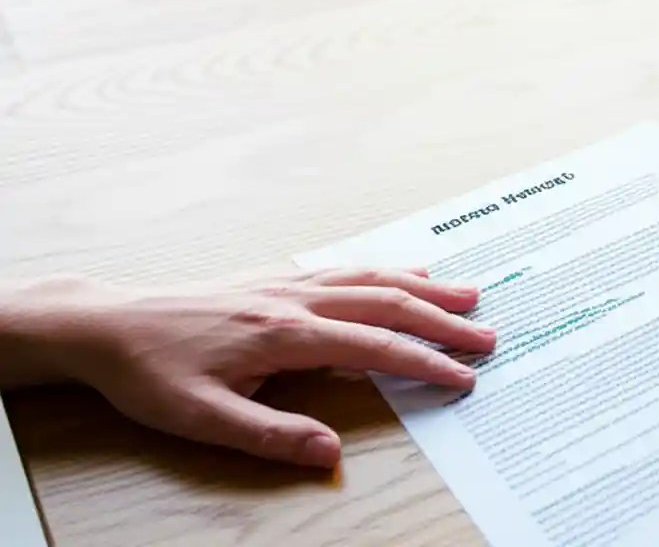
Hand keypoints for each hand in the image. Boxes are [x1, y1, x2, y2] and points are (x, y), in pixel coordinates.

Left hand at [0, 269, 494, 467]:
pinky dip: (383, 269)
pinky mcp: (275, 278)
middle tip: (488, 335)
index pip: (374, 347)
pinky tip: (402, 271)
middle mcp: (295, 300)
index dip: (424, 363)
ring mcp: (287, 283)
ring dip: (424, 287)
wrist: (109, 325)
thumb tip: (330, 453)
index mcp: (285, 334)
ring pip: (371, 278)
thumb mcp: (202, 417)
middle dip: (442, 321)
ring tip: (467, 295)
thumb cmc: (151, 373)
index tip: (463, 377)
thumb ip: (271, 435)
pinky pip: (344, 267)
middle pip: (387, 303)